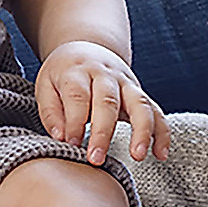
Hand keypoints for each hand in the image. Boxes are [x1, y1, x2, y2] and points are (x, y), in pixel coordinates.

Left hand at [35, 40, 170, 166]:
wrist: (86, 47)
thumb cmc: (63, 75)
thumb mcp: (46, 85)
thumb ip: (51, 112)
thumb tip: (61, 138)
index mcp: (78, 71)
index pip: (78, 95)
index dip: (74, 121)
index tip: (71, 144)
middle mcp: (105, 75)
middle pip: (108, 100)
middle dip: (103, 131)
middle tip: (95, 159)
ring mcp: (126, 83)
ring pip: (139, 102)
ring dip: (141, 130)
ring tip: (138, 155)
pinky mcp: (139, 94)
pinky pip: (156, 111)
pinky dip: (161, 132)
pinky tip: (161, 154)